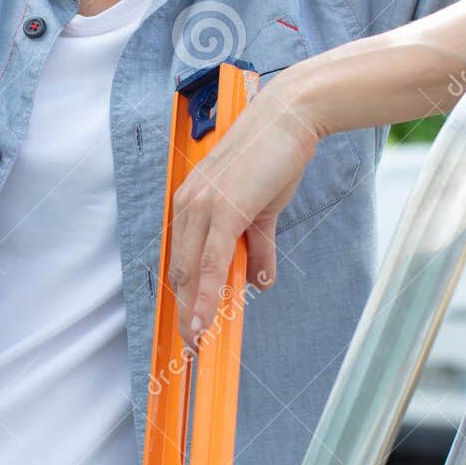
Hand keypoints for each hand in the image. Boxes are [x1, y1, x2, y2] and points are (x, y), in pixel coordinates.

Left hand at [167, 76, 319, 351]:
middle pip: (177, 271)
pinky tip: (206, 321)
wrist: (288, 120)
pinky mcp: (222, 211)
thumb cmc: (274, 158)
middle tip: (192, 345)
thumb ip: (257, 247)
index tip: (186, 323)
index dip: (182, 294)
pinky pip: (208, 264)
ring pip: (189, 273)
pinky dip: (205, 297)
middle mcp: (187, 205)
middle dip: (183, 311)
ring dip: (193, 313)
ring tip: (197, 343)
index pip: (179, 257)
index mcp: (191, 202)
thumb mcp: (263, 210)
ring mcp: (201, 208)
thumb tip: (260, 283)